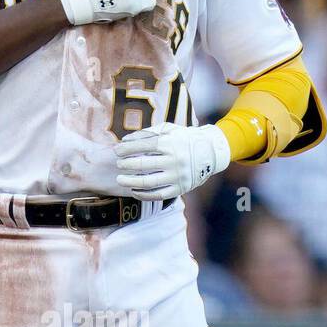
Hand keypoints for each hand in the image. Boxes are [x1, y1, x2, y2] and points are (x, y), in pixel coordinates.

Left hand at [115, 122, 230, 199]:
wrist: (210, 153)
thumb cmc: (183, 139)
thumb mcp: (169, 130)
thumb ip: (147, 133)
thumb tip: (124, 141)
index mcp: (171, 143)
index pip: (143, 146)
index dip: (126, 149)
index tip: (116, 151)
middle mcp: (174, 160)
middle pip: (143, 164)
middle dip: (126, 164)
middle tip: (118, 165)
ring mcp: (178, 176)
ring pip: (148, 182)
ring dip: (131, 181)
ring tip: (120, 179)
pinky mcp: (180, 189)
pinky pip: (158, 195)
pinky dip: (143, 195)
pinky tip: (133, 190)